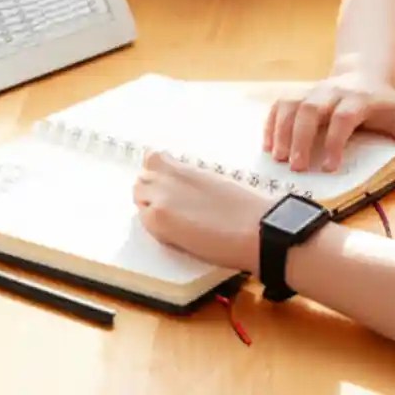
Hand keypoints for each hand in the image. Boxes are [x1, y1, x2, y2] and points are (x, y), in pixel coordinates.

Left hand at [133, 150, 275, 272]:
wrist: (256, 228)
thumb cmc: (249, 212)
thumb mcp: (218, 186)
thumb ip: (193, 184)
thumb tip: (186, 194)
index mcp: (187, 169)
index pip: (153, 160)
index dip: (156, 173)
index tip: (162, 182)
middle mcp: (170, 178)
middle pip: (142, 179)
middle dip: (150, 191)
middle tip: (168, 209)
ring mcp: (161, 197)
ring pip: (138, 196)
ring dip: (148, 206)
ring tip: (172, 222)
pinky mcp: (158, 218)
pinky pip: (142, 219)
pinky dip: (153, 227)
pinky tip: (175, 235)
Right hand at [264, 70, 394, 172]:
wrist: (364, 73)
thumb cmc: (382, 104)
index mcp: (358, 99)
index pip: (344, 117)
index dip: (335, 141)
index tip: (329, 167)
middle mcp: (332, 92)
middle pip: (311, 109)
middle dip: (301, 138)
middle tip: (297, 168)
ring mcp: (313, 91)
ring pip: (292, 105)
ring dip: (282, 132)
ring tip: (278, 159)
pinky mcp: (300, 94)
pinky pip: (280, 105)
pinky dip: (271, 124)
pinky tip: (268, 146)